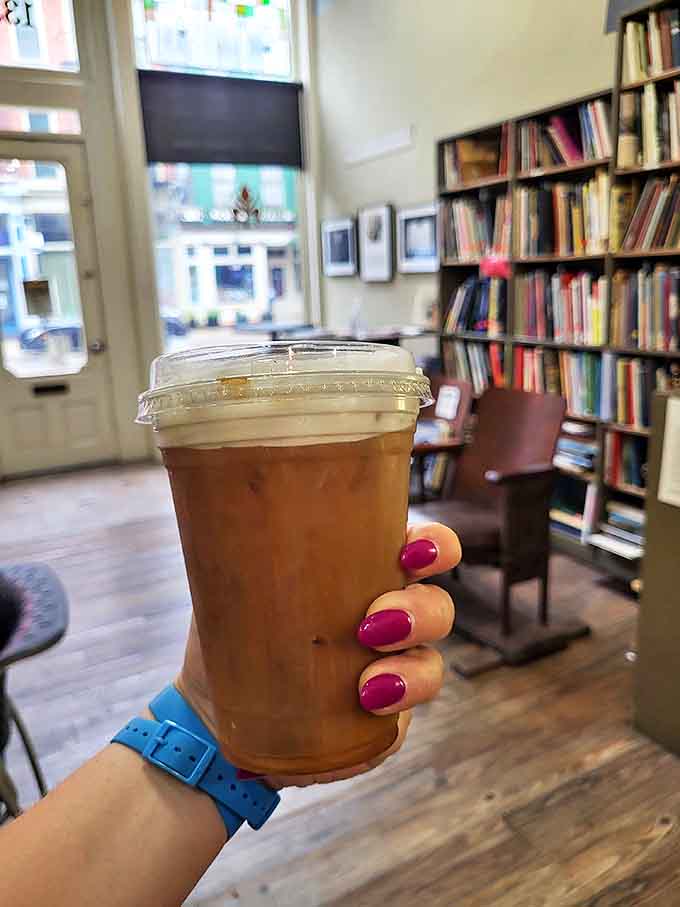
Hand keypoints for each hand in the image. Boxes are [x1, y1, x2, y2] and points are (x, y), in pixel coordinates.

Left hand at [176, 522, 459, 788]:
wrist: (215, 713)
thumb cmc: (232, 633)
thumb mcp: (231, 587)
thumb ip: (244, 552)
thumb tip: (225, 509)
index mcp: (362, 570)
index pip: (419, 547)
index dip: (433, 546)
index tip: (410, 554)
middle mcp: (387, 610)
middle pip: (435, 601)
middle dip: (419, 611)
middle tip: (371, 625)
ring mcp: (390, 665)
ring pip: (431, 658)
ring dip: (411, 666)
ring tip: (367, 683)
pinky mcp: (386, 713)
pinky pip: (412, 705)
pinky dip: (400, 700)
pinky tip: (368, 701)